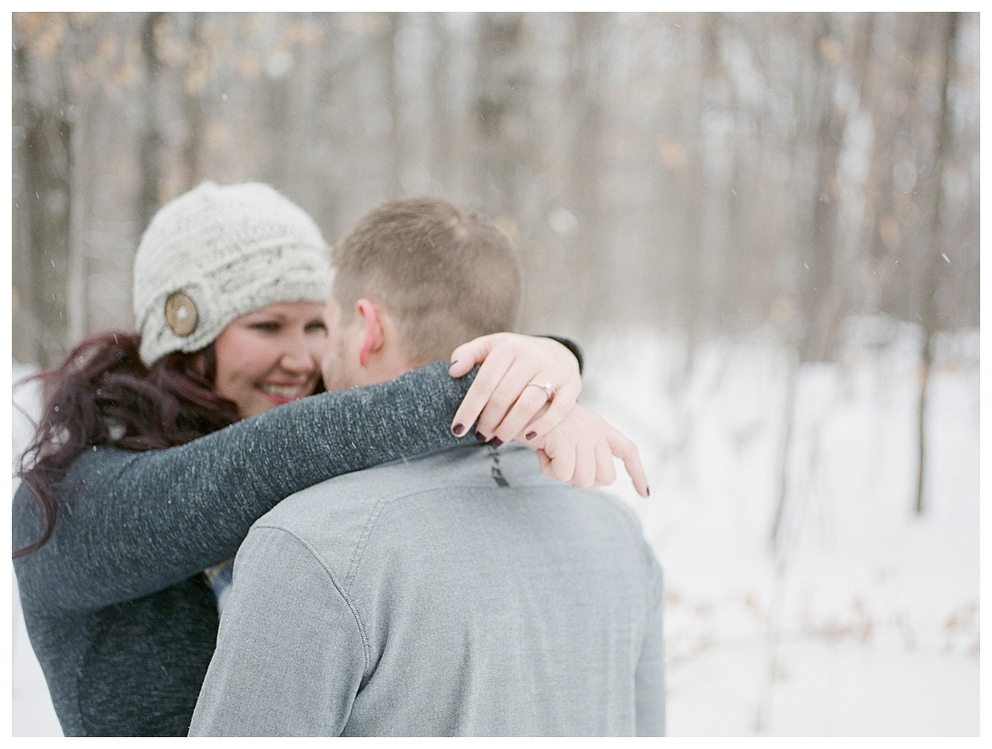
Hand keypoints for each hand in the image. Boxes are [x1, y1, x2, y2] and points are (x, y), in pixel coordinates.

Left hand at [448, 333, 580, 444]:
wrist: (554, 351)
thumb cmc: (513, 355)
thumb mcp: (490, 347)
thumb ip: (468, 354)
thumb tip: (454, 371)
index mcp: (508, 347)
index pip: (484, 383)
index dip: (468, 409)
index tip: (457, 428)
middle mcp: (532, 356)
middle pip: (503, 397)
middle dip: (488, 422)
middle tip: (480, 435)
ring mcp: (553, 370)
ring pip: (527, 406)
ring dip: (509, 428)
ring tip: (497, 440)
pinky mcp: (571, 384)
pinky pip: (558, 409)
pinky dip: (542, 425)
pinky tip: (526, 437)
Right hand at [524, 404, 649, 497]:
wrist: (516, 400)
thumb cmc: (536, 421)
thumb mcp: (567, 433)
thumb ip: (583, 451)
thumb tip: (591, 478)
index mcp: (599, 425)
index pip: (627, 450)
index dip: (638, 473)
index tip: (645, 493)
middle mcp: (595, 428)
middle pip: (605, 477)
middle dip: (583, 480)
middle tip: (562, 465)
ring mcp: (582, 433)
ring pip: (584, 480)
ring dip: (562, 475)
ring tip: (550, 454)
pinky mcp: (565, 439)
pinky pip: (563, 474)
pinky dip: (548, 470)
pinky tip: (541, 452)